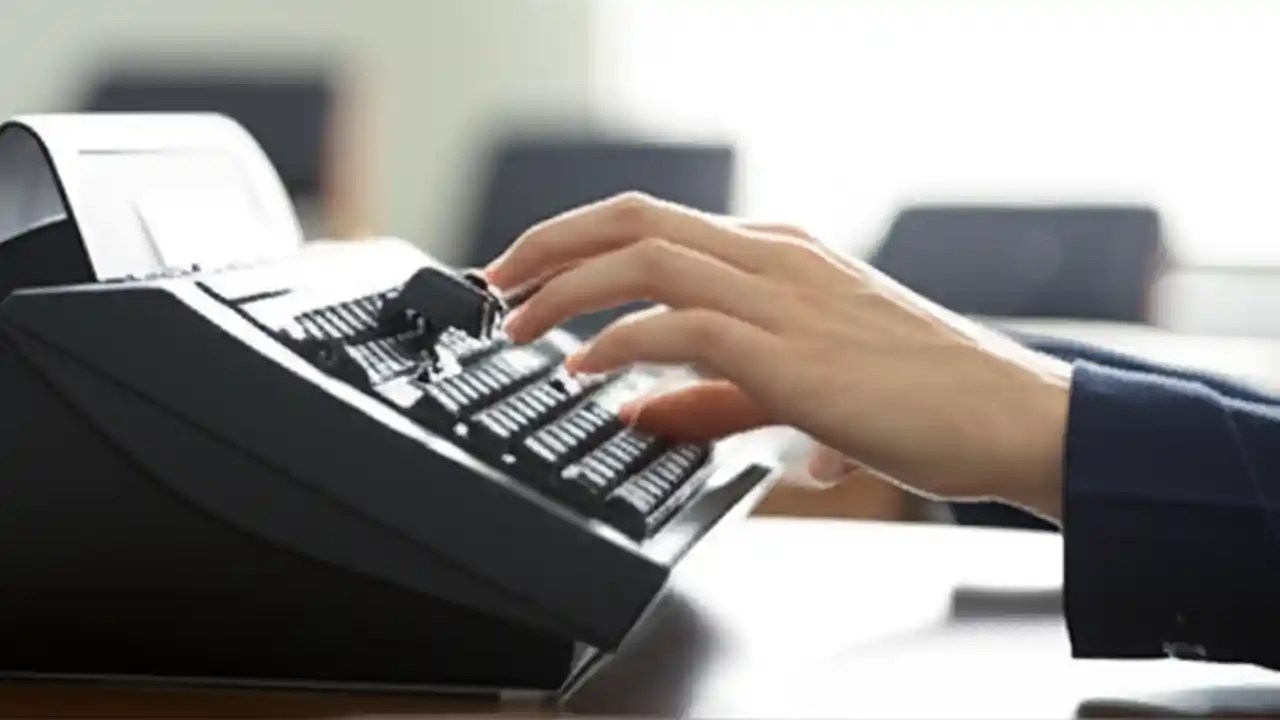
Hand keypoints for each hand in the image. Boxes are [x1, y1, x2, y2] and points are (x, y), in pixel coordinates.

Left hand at [485, 193, 1071, 521]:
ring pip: (644, 256)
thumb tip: (639, 412)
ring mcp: (782, 295)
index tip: (527, 274)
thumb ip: (714, 397)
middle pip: (632, 217)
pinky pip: (681, 326)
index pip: (654, 220)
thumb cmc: (923, 397)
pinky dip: (618, 341)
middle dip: (549, 244)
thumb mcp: (799, 391)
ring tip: (519, 323)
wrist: (1010, 415)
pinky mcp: (790, 350)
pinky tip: (585, 368)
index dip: (577, 240)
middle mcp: (773, 258)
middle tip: (497, 283)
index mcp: (777, 255)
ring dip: (565, 286)